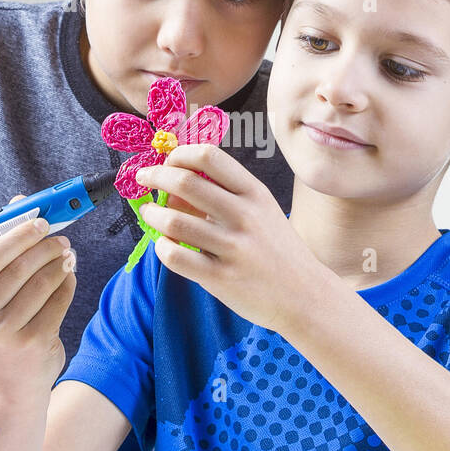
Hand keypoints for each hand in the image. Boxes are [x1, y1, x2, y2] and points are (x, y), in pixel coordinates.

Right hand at [0, 194, 76, 392]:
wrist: (15, 379)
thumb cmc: (4, 324)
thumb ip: (5, 248)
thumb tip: (21, 202)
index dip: (18, 235)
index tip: (41, 222)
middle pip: (19, 267)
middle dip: (46, 248)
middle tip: (62, 240)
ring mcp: (4, 333)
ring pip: (42, 282)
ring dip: (61, 264)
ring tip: (68, 257)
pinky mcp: (32, 343)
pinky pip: (58, 301)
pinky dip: (68, 285)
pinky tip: (68, 279)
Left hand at [134, 143, 329, 334]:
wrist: (305, 296)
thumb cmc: (276, 250)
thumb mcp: (261, 212)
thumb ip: (224, 195)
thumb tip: (174, 184)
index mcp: (254, 193)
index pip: (209, 156)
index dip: (179, 154)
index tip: (167, 162)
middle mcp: (244, 216)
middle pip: (185, 182)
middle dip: (155, 176)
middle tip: (144, 180)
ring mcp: (233, 248)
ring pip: (174, 221)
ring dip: (152, 213)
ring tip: (150, 214)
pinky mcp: (221, 278)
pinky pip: (175, 257)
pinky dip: (162, 247)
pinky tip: (164, 245)